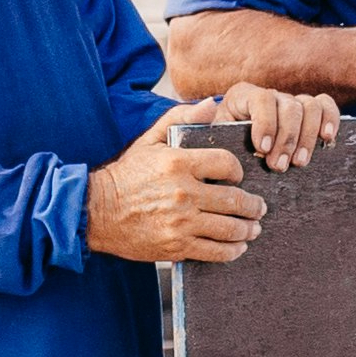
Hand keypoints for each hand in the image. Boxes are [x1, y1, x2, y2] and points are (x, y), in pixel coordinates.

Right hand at [82, 110, 268, 264]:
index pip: (227, 164)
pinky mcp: (176, 246)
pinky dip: (232, 250)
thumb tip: (211, 105)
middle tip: (259, 207)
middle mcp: (183, 193)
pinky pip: (215, 251)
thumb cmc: (126, 175)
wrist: (96, 211)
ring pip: (230, 228)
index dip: (238, 171)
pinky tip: (238, 247)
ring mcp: (181, 222)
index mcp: (178, 163)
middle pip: (235, 200)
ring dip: (248, 229)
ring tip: (253, 228)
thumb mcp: (149, 140)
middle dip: (253, 206)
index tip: (238, 177)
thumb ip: (181, 119)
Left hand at [194, 83, 338, 170]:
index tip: (262, 150)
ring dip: (307, 136)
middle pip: (290, 105)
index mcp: (242, 97)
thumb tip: (208, 105)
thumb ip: (191, 120)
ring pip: (310, 106)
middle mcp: (270, 97)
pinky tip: (327, 140)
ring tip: (299, 163)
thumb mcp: (196, 138)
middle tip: (280, 167)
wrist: (225, 167)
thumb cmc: (212, 154)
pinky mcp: (308, 118)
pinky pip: (326, 108)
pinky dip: (330, 120)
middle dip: (288, 137)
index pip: (263, 98)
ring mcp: (291, 106)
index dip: (266, 123)